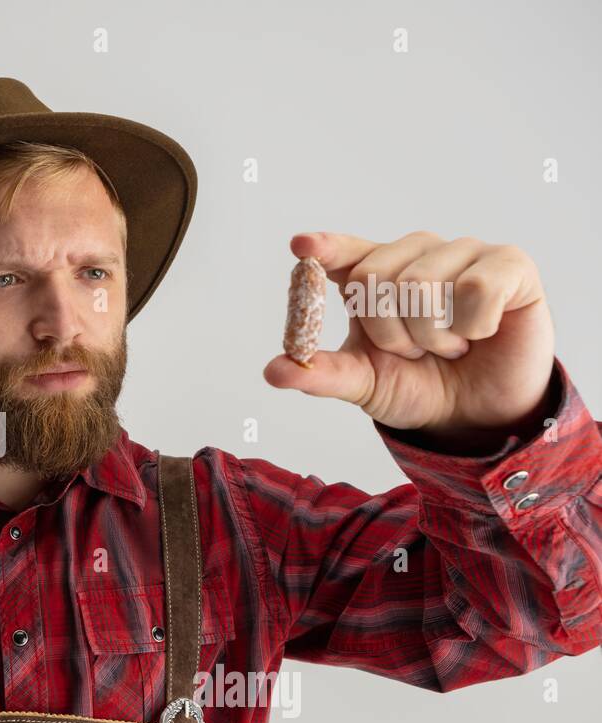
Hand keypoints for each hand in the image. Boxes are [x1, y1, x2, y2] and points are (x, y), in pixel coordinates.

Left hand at [264, 232, 555, 443]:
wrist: (477, 414)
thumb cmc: (419, 385)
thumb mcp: (365, 383)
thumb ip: (322, 373)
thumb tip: (273, 371)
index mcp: (376, 275)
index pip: (346, 252)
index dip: (327, 248)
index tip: (303, 248)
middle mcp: (416, 254)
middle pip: (376, 276)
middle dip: (388, 332)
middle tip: (413, 351)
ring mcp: (464, 253)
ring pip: (422, 284)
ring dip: (431, 336)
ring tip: (449, 347)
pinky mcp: (509, 264)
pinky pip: (475, 287)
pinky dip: (472, 327)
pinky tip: (480, 334)